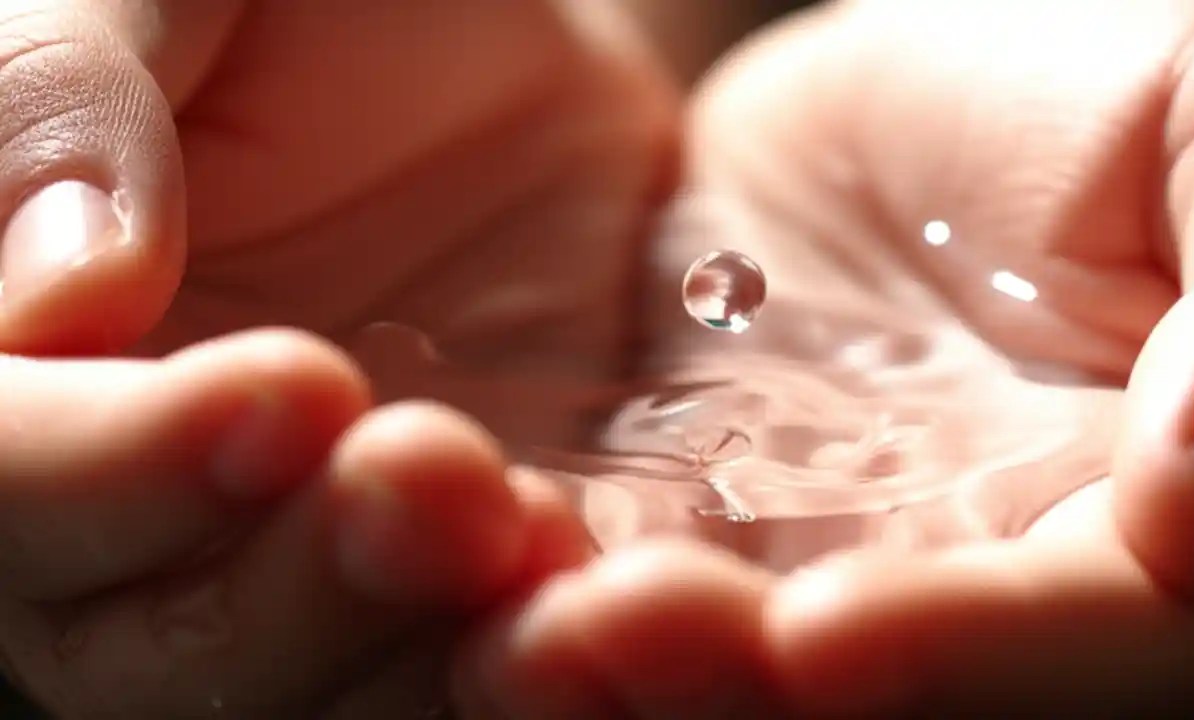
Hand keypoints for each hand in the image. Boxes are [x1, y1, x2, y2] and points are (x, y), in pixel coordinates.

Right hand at [0, 0, 675, 715]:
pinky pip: (484, 652)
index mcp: (44, 369)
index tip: (284, 389)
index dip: (115, 467)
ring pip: (327, 687)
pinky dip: (544, 647)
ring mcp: (320, 549)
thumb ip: (71, 96)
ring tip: (533, 531)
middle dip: (299, 584)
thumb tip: (50, 290)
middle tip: (431, 479)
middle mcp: (161, 499)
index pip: (13, 476)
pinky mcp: (474, 560)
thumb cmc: (305, 10)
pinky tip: (614, 574)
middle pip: (163, 642)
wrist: (479, 52)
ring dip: (427, 643)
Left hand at [451, 1, 1193, 715]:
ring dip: (617, 665)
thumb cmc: (1116, 87)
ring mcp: (833, 553)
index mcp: (1149, 520)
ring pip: (728, 661)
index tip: (820, 632)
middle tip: (597, 642)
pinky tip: (462, 546)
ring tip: (512, 631)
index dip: (967, 653)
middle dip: (735, 691)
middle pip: (882, 698)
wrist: (940, 78)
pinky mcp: (696, 509)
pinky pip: (617, 570)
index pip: (1086, 640)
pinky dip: (542, 582)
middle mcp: (986, 575)